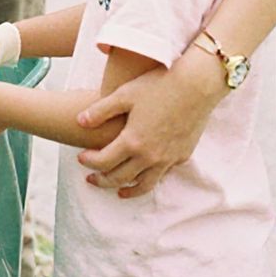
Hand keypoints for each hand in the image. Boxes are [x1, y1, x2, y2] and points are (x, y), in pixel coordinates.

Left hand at [74, 52, 222, 197]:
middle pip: (121, 177)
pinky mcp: (182, 155)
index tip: (81, 158)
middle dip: (103, 180)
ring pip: (145, 184)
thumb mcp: (124, 94)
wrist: (196, 86)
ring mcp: (168, 158)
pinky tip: (145, 172)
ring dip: (128, 189)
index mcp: (133, 141)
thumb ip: (100, 110)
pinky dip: (150, 178)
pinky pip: (162, 174)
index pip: (104, 161)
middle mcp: (150, 156)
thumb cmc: (158, 85)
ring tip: (119, 191)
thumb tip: (79, 121)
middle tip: (91, 179)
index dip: (89, 162)